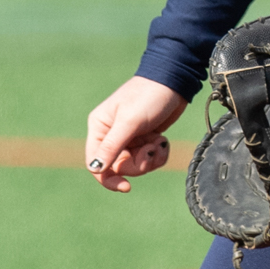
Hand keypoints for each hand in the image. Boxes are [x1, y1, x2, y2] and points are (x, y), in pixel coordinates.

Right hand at [85, 76, 187, 192]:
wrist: (175, 81)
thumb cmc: (149, 96)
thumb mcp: (130, 122)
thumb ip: (111, 146)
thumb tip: (94, 169)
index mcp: (99, 128)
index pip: (96, 164)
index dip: (109, 179)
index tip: (126, 187)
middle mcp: (111, 135)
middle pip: (119, 168)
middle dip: (138, 163)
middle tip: (151, 148)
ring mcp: (129, 138)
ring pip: (136, 165)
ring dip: (151, 158)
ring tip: (160, 141)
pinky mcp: (145, 139)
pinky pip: (149, 159)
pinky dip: (158, 153)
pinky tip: (163, 141)